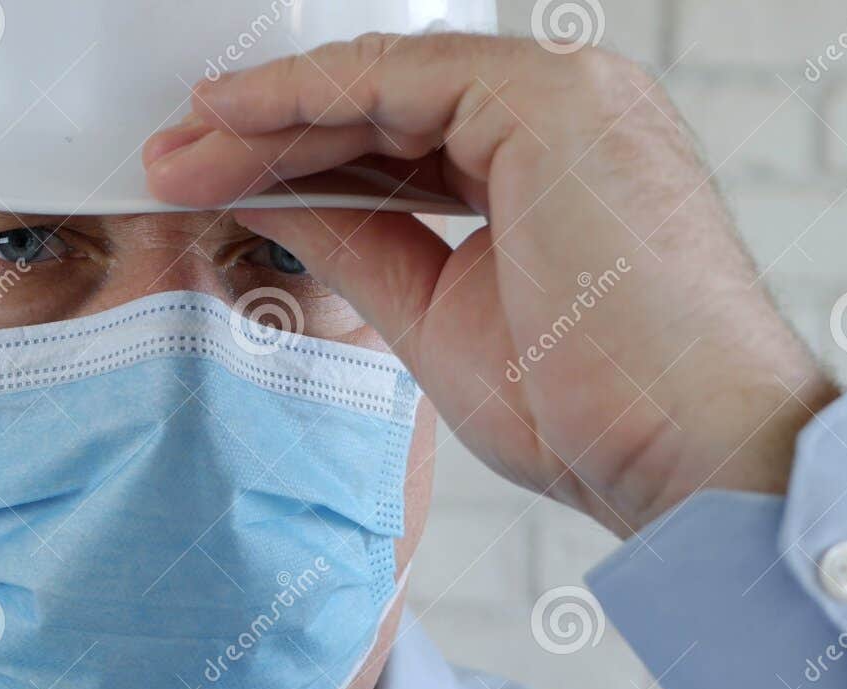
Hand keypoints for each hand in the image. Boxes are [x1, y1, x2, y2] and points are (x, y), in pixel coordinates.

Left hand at [143, 33, 838, 536]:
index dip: (295, 158)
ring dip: (269, 117)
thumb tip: (275, 201)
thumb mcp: (431, 312)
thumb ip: (358, 243)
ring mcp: (565, 96)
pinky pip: (395, 80)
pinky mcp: (550, 98)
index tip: (210, 182)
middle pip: (379, 106)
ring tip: (179, 153)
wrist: (676, 450)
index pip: (396, 140)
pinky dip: (307, 96)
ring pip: (379, 85)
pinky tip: (234, 122)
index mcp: (545, 165)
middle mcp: (562, 116)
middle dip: (263, 134)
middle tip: (170, 163)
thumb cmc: (587, 407)